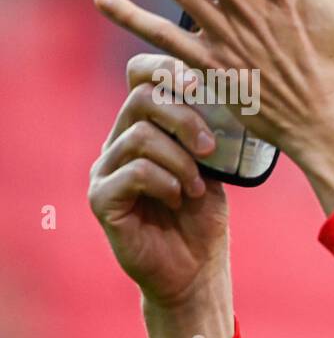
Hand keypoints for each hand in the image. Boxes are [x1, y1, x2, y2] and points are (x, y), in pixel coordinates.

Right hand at [89, 53, 228, 309]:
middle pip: (141, 99)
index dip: (166, 69)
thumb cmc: (203, 215)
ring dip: (180, 160)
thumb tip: (228, 91)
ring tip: (196, 186)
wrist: (195, 268)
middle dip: (184, 118)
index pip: (140, 75)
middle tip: (209, 148)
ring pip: (139, 136)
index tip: (201, 84)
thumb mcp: (213, 166)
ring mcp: (106, 170)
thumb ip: (209, 130)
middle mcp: (118, 142)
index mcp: (144, 126)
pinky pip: (133, 173)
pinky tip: (181, 198)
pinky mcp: (102, 199)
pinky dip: (166, 182)